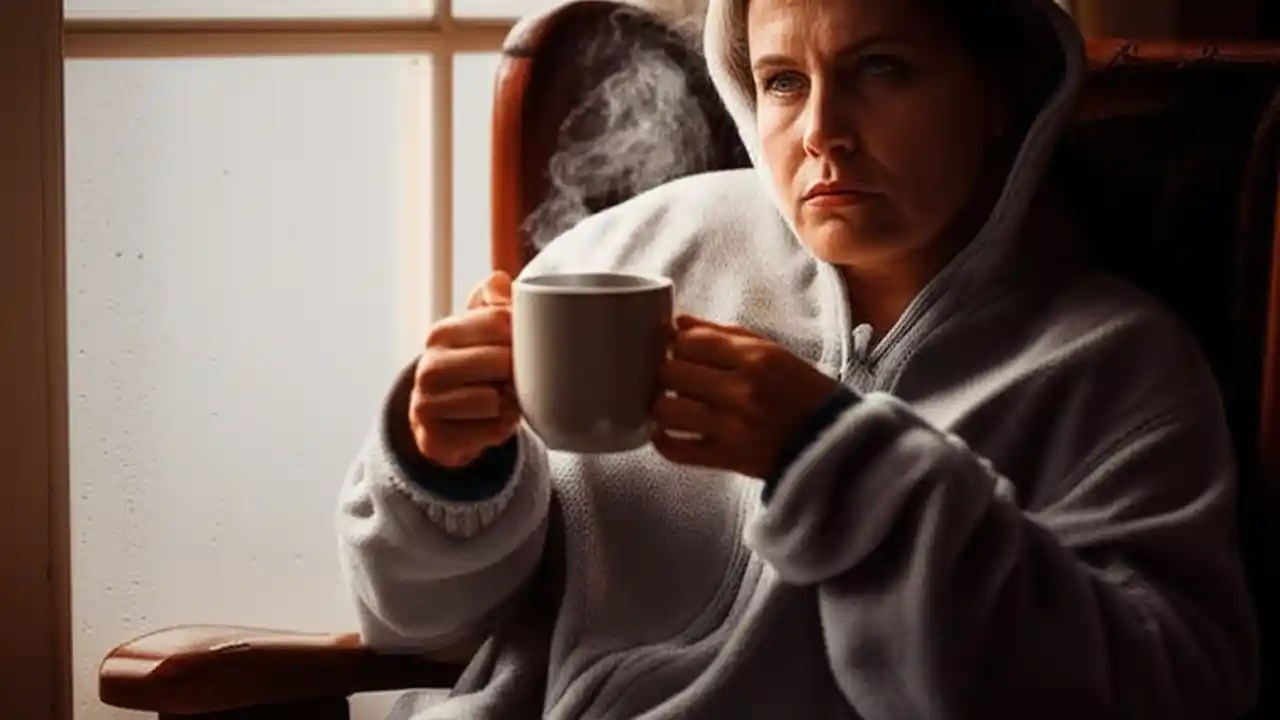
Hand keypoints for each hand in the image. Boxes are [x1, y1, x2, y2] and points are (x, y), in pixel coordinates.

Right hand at [408, 271, 520, 467]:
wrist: (444, 424)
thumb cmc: (474, 370)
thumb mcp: (482, 333)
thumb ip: (494, 303)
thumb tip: (500, 280)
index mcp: (441, 333)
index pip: (500, 320)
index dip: (523, 334)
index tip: (525, 345)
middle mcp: (428, 366)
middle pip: (501, 360)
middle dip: (517, 371)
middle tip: (515, 378)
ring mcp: (426, 404)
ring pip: (494, 400)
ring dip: (509, 404)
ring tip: (502, 401)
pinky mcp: (434, 438)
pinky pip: (488, 432)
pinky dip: (498, 430)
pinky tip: (490, 424)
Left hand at [652, 315, 840, 478]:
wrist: (834, 442)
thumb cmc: (803, 393)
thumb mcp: (773, 352)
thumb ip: (723, 336)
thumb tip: (679, 322)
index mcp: (756, 358)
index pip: (691, 341)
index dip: (676, 344)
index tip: (678, 350)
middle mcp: (742, 390)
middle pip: (671, 372)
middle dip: (666, 372)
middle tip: (672, 377)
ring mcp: (732, 426)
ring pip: (667, 409)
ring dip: (662, 404)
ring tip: (671, 402)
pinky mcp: (727, 458)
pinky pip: (676, 449)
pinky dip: (663, 440)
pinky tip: (667, 431)